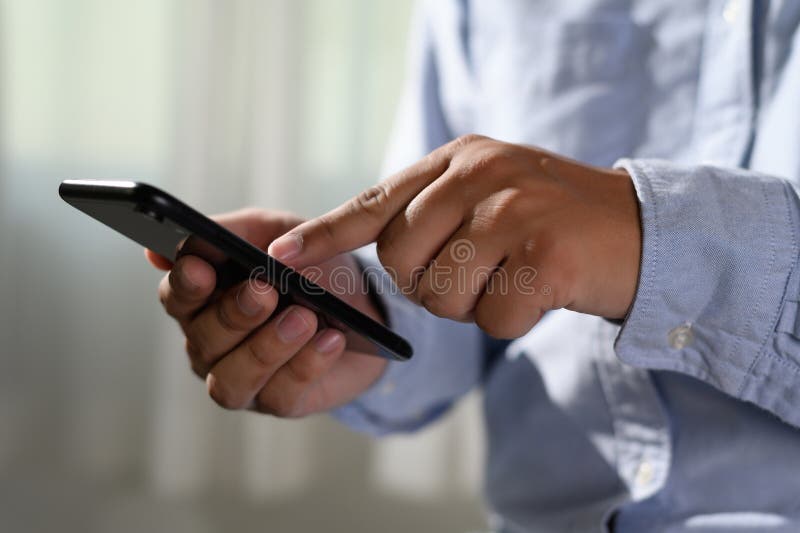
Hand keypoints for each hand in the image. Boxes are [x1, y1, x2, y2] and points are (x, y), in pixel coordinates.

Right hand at [148, 208, 387, 416]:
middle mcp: (212, 343)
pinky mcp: (279, 402)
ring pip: (231, 378)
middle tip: (266, 289)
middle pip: (204, 337)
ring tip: (305, 318)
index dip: (185, 284)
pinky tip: (331, 340)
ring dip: (267, 347)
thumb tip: (167, 250)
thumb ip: (230, 234)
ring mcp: (242, 378)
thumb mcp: (276, 233)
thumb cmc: (310, 267)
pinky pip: (280, 394)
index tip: (202, 269)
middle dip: (235, 313)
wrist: (366, 304)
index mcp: (204, 299)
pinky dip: (306, 366)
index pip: (176, 296)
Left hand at [269, 135, 641, 337]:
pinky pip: (491, 318)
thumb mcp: (491, 195)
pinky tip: (542, 292)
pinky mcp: (546, 256)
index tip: (281, 259)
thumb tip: (368, 246)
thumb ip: (433, 210)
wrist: (641, 231)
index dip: (326, 234)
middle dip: (431, 285)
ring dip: (473, 305)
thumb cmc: (554, 222)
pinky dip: (512, 320)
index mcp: (460, 157)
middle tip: (481, 272)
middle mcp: (482, 174)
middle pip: (402, 261)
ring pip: (441, 295)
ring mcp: (515, 210)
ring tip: (513, 277)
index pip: (376, 200)